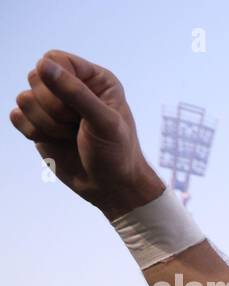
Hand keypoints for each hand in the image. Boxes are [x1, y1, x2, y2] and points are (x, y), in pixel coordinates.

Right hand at [10, 51, 164, 218]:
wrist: (111, 188)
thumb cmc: (117, 153)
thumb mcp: (104, 122)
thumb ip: (75, 92)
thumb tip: (42, 66)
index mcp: (93, 79)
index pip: (54, 59)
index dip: (56, 80)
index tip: (76, 107)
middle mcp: (71, 87)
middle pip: (35, 77)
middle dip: (54, 108)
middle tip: (77, 126)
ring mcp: (53, 106)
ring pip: (24, 99)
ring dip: (46, 124)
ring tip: (71, 136)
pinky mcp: (39, 124)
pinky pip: (17, 117)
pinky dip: (34, 133)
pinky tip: (56, 142)